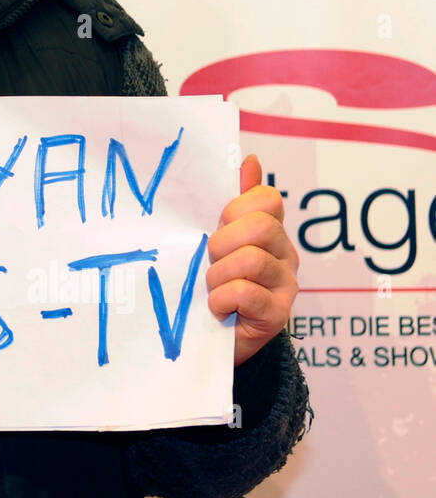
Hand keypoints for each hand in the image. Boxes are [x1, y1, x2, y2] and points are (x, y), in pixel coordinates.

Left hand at [207, 154, 298, 366]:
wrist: (216, 338)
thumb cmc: (216, 283)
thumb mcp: (220, 240)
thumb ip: (236, 202)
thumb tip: (248, 159)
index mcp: (271, 231)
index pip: (266, 198)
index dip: (235, 209)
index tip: (219, 227)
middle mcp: (286, 255)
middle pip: (259, 227)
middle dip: (222, 243)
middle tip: (211, 262)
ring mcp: (286, 285)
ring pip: (250, 260)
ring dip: (217, 275)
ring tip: (213, 288)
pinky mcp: (277, 315)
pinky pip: (244, 292)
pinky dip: (221, 299)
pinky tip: (217, 308)